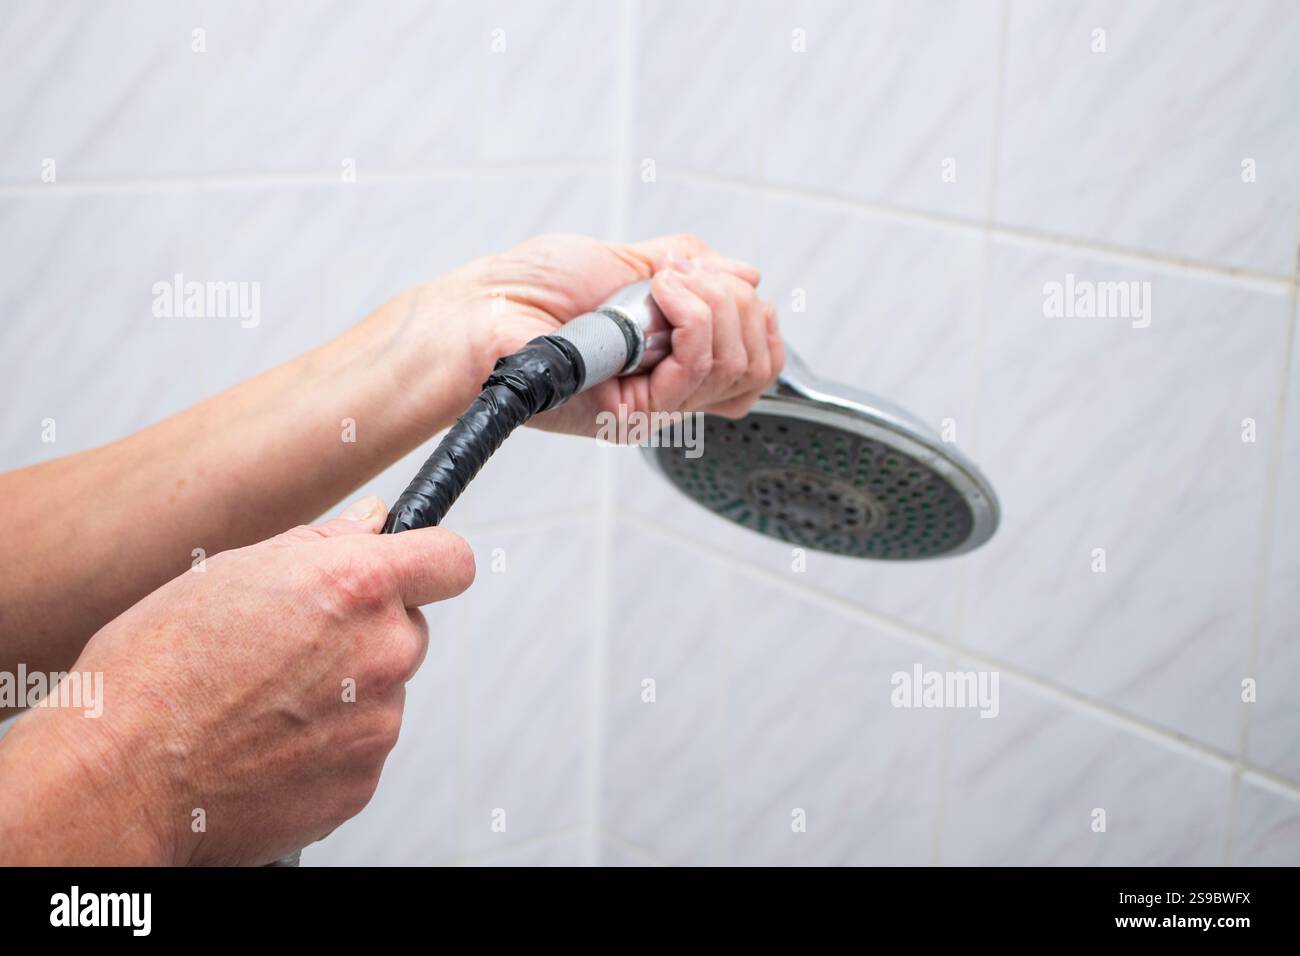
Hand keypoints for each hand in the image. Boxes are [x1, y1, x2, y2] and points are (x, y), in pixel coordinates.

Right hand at [0, 497, 472, 865]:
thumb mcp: (229, 572)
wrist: (120, 778)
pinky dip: (325, 747)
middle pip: (407, 629)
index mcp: (357, 586)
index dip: (430, 561)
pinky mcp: (362, 782)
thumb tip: (375, 520)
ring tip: (260, 705)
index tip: (414, 569)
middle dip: (364, 634)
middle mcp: (383, 653)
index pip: (450, 560)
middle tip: (288, 649)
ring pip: (381, 693)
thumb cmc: (155, 669)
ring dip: (342, 693)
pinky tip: (264, 746)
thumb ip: (323, 543)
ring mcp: (379, 724)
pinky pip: (359, 749)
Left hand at [384, 233, 784, 436]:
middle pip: (757, 361)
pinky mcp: (635, 418)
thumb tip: (748, 275)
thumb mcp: (626, 259)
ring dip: (711, 303)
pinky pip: (698, 367)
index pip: (756, 360)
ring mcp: (655, 407)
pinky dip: (691, 316)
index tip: (712, 279)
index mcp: (673, 359)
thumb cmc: (531, 287)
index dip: (754, 317)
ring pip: (736, 363)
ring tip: (660, 287)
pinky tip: (656, 296)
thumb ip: (691, 268)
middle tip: (678, 279)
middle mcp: (670, 389)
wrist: (483, 312)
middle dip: (734, 300)